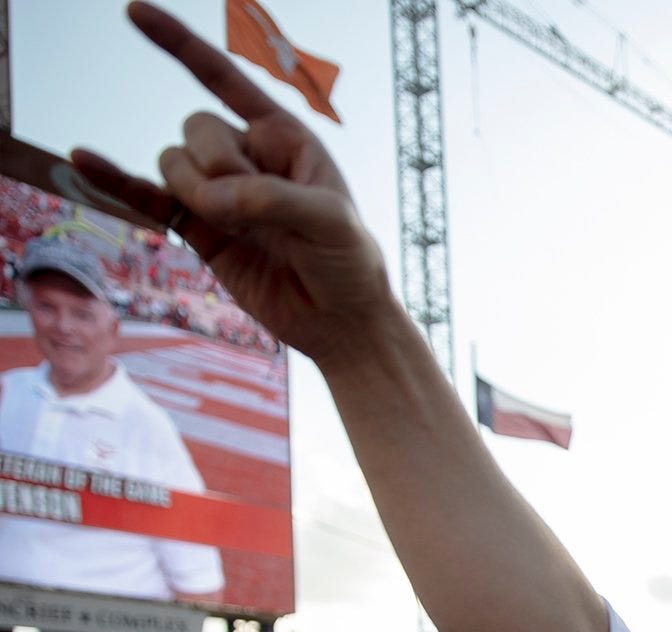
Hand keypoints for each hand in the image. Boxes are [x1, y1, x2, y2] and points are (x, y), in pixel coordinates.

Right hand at [70, 3, 391, 367]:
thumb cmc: (350, 263)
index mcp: (284, 136)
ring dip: (195, 193)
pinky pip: (146, 197)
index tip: (133, 12)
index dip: (179, 44)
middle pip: (195, 129)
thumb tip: (209, 199)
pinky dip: (114, 181)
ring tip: (239, 229)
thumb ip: (270, 200)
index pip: (225, 79)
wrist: (339, 321)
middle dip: (217, 165)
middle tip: (254, 207)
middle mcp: (247, 157)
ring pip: (172, 163)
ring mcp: (219, 192)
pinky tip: (81, 161)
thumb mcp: (329, 221)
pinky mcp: (198, 228)